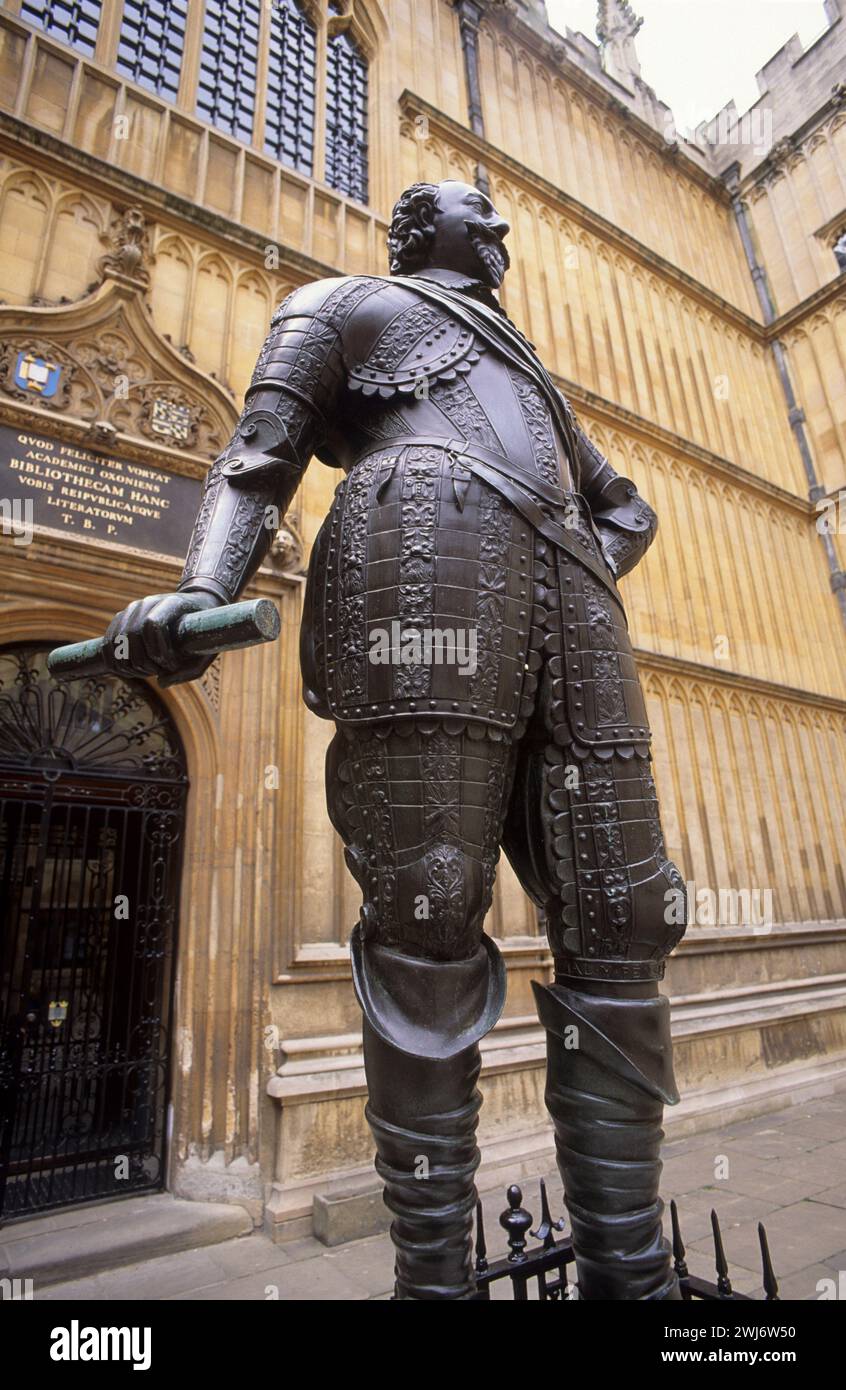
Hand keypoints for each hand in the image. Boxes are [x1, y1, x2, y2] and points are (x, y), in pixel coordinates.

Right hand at [102, 589, 223, 683]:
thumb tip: (161, 683)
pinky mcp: (122, 619)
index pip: (152, 624)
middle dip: (143, 661)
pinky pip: (109, 642)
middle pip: (132, 633)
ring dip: (129, 664)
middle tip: (158, 672)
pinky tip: (130, 671)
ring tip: (146, 673)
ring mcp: (132, 609)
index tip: (170, 666)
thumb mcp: (206, 653)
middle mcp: (148, 603)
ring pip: (117, 639)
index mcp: (172, 603)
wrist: (195, 607)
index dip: (158, 650)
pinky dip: (115, 660)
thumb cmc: (203, 633)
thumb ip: (190, 671)